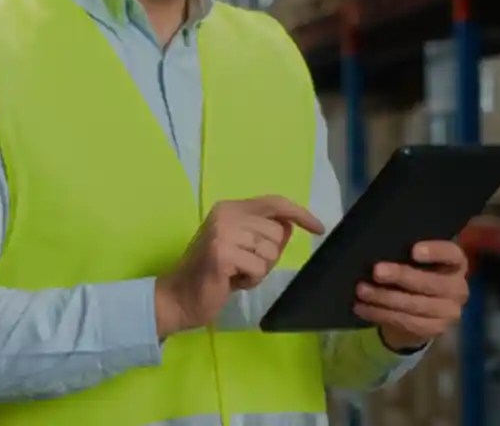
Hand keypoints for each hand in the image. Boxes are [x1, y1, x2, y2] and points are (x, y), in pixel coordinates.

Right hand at [154, 196, 325, 338]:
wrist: (179, 296)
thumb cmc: (212, 274)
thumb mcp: (242, 247)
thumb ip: (264, 233)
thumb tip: (291, 224)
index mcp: (229, 208)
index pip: (274, 202)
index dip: (300, 213)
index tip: (319, 228)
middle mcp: (225, 214)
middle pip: (277, 232)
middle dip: (268, 255)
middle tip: (243, 266)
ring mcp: (223, 232)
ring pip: (270, 252)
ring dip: (258, 270)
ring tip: (235, 274)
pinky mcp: (222, 253)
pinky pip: (258, 268)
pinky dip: (250, 281)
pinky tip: (231, 282)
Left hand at [353, 240, 469, 352]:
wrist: (419, 311)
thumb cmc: (415, 274)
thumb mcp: (414, 261)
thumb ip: (405, 254)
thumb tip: (378, 247)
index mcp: (456, 264)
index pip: (452, 254)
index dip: (435, 252)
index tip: (413, 250)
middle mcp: (458, 288)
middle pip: (431, 282)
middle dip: (401, 276)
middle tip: (376, 271)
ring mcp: (449, 312)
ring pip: (415, 305)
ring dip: (384, 298)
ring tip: (361, 290)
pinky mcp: (435, 330)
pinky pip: (406, 322)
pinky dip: (380, 314)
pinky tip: (362, 308)